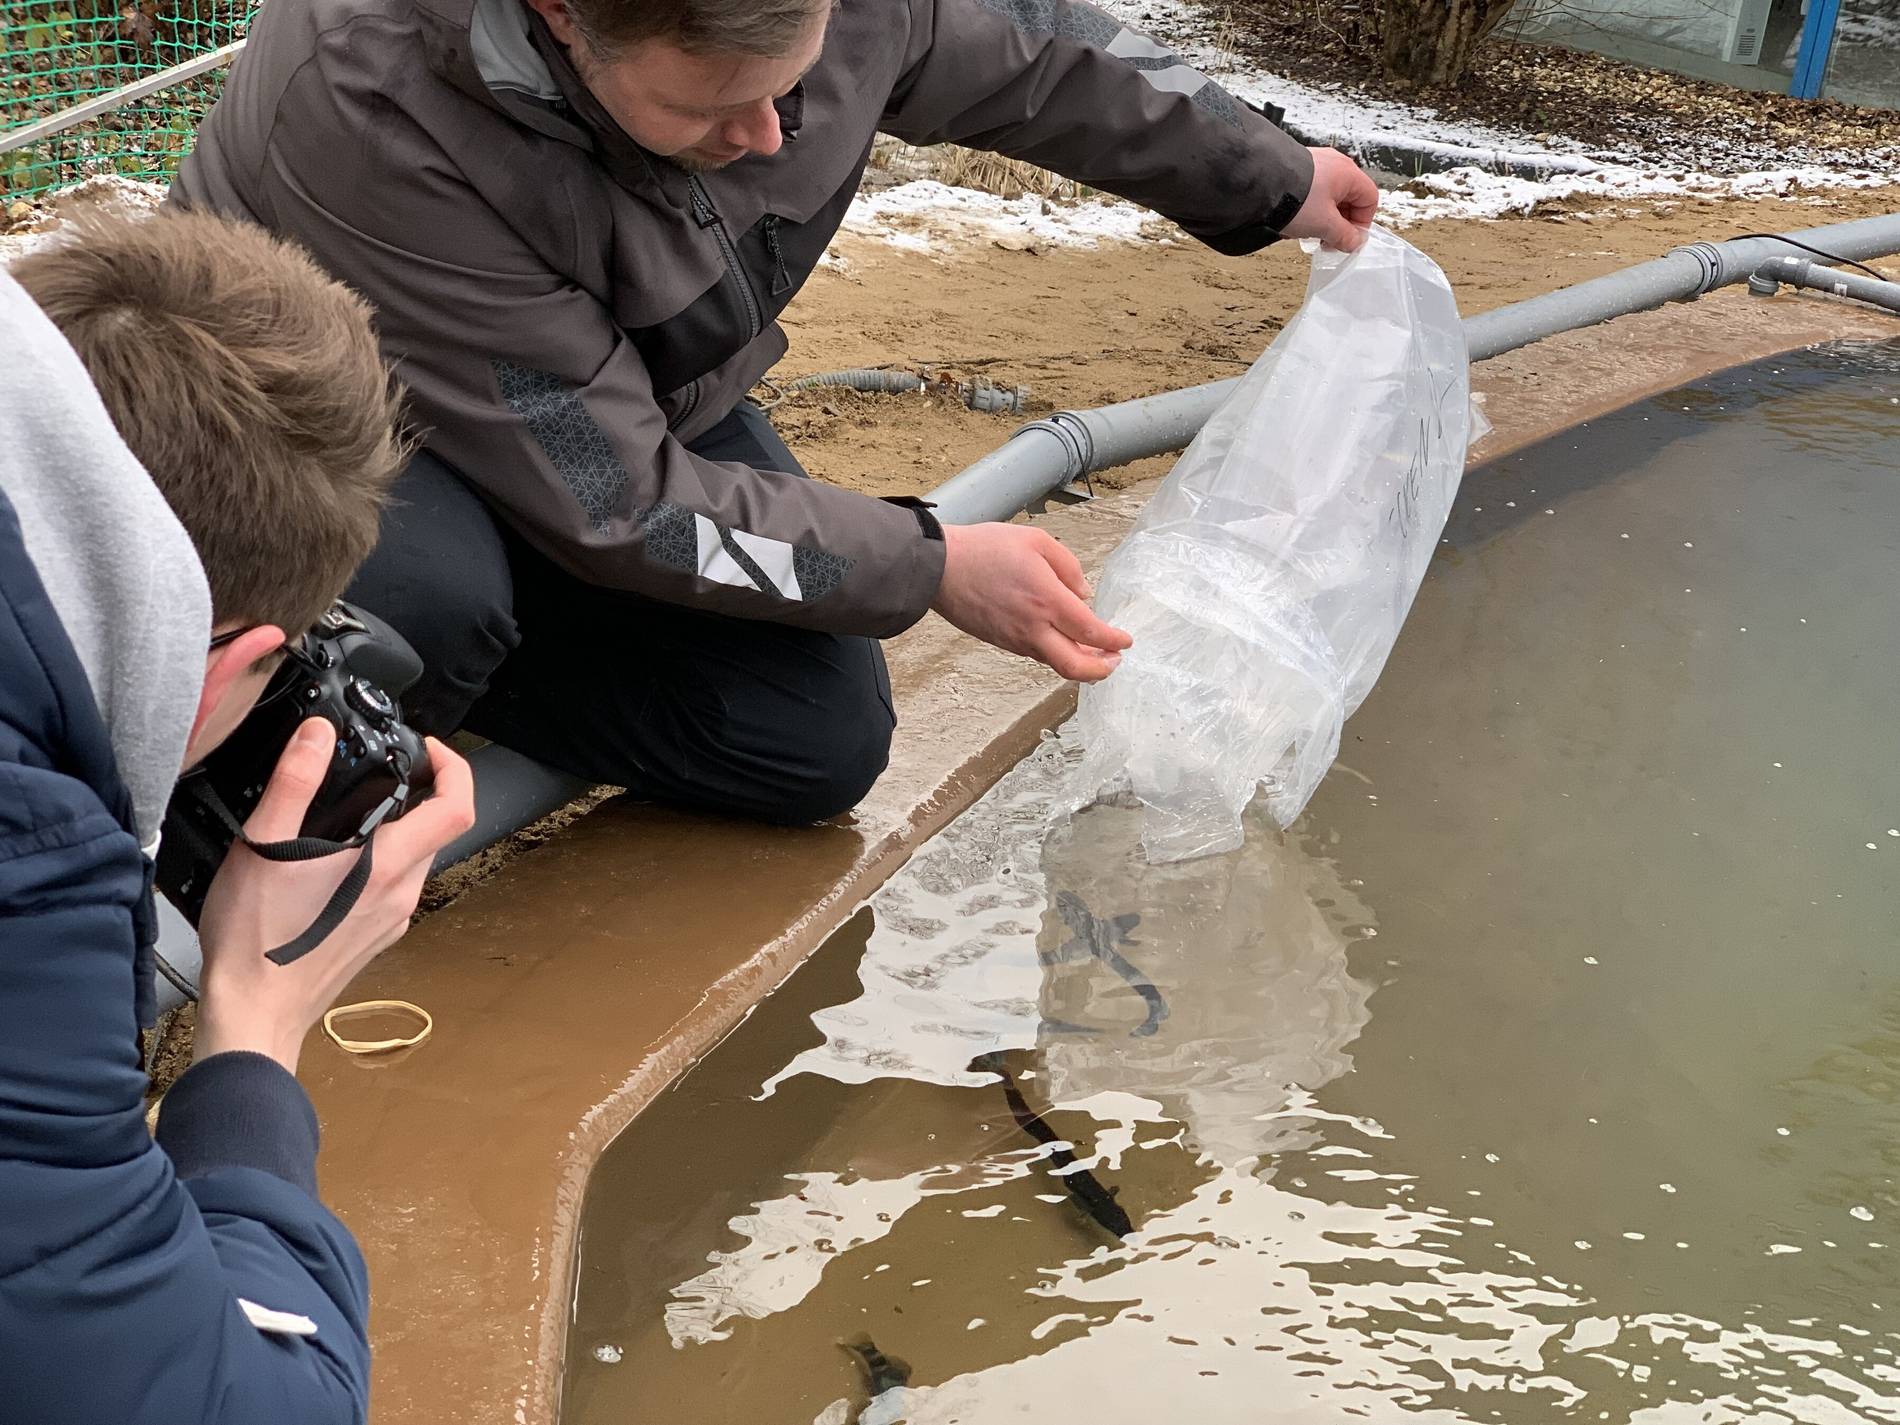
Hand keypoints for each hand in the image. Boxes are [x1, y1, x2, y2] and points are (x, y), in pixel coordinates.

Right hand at [192, 719, 475, 1072]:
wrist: (254, 1013)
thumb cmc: (256, 939)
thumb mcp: (262, 846)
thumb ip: (294, 782)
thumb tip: (318, 733)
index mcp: (386, 866)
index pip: (457, 806)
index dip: (454, 767)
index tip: (429, 749)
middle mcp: (401, 893)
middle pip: (439, 829)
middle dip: (421, 792)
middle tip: (384, 770)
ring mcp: (393, 918)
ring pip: (416, 858)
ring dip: (399, 827)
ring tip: (353, 811)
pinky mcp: (377, 936)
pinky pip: (395, 886)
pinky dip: (381, 861)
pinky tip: (336, 861)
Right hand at [931, 522, 1131, 681]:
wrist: (938, 568)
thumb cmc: (983, 549)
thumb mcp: (1035, 540)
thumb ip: (1068, 566)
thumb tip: (1084, 593)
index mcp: (1046, 600)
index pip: (1091, 631)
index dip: (1113, 641)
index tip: (1125, 640)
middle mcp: (1033, 627)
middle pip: (1074, 666)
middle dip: (1100, 670)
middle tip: (1113, 662)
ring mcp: (1015, 639)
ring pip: (1055, 662)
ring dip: (1078, 660)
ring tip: (1092, 649)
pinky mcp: (1001, 641)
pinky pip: (1035, 653)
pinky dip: (1055, 652)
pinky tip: (1060, 638)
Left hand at [1283, 147, 1378, 251]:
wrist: (1258, 183)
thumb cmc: (1293, 197)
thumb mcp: (1324, 224)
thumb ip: (1344, 236)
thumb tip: (1354, 243)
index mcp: (1348, 173)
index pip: (1369, 199)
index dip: (1362, 223)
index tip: (1349, 239)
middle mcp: (1334, 164)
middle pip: (1349, 199)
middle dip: (1339, 224)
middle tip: (1327, 241)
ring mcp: (1315, 165)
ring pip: (1328, 198)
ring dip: (1322, 219)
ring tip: (1307, 232)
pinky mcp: (1297, 170)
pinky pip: (1310, 193)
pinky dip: (1307, 209)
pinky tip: (1294, 221)